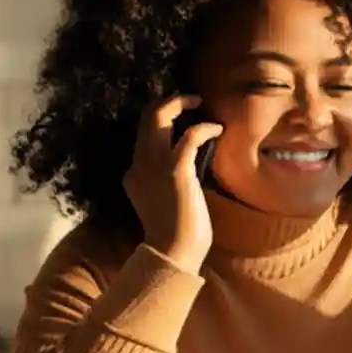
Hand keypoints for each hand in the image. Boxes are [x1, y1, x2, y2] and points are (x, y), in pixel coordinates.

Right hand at [122, 94, 221, 270]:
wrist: (174, 253)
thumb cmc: (177, 235)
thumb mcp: (166, 200)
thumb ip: (170, 180)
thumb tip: (191, 163)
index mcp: (133, 174)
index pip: (142, 137)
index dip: (162, 121)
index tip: (183, 118)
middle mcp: (138, 165)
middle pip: (143, 117)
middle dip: (166, 101)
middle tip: (189, 99)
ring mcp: (154, 166)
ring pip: (157, 115)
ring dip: (179, 103)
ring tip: (198, 101)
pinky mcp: (175, 170)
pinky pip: (189, 135)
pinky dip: (204, 127)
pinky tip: (218, 129)